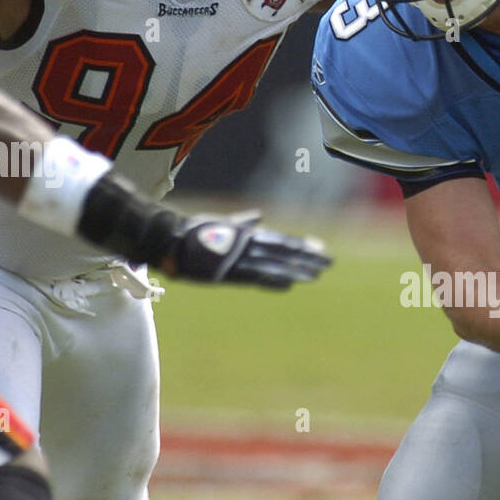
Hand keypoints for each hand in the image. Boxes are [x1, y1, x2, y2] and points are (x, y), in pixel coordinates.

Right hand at [163, 210, 330, 287]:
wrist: (169, 240)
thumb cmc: (193, 232)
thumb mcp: (222, 223)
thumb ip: (242, 222)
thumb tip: (258, 216)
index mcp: (247, 234)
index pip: (281, 241)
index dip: (301, 245)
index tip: (320, 248)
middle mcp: (247, 244)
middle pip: (284, 251)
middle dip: (307, 257)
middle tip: (329, 262)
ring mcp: (239, 258)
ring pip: (275, 264)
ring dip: (297, 269)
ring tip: (317, 274)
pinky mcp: (229, 272)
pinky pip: (256, 276)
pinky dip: (274, 280)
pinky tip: (290, 283)